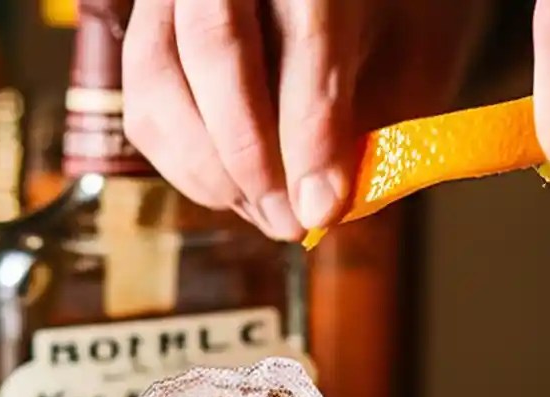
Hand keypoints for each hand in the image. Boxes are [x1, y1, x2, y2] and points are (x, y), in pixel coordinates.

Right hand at [122, 0, 490, 238]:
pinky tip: (230, 191)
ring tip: (261, 211)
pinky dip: (180, 161)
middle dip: (247, 153)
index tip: (322, 206)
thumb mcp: (407, 50)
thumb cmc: (380, 18)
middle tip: (286, 220)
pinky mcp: (150, 30)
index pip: (305, 33)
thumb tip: (326, 201)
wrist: (325, 1)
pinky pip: (142, 101)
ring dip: (205, 164)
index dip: (310, 131)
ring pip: (158, 74)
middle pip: (213, 46)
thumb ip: (382, 112)